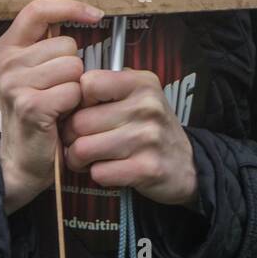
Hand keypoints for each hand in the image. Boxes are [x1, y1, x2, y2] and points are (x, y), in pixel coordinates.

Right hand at [0, 0, 102, 214]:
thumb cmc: (37, 114)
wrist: (20, 162)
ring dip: (75, 87)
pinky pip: (73, 91)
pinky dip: (74, 105)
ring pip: (72, 67)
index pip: (37, 10)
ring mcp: (14, 83)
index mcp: (4, 48)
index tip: (96, 14)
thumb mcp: (33, 73)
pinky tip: (61, 117)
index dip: (69, 7)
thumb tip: (89, 15)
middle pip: (66, 44)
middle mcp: (4, 62)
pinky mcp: (30, 105)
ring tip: (59, 104)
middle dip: (73, 67)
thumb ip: (47, 46)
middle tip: (59, 91)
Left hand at [59, 69, 198, 208]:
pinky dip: (98, 174)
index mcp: (142, 83)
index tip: (86, 110)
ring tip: (89, 157)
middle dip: (71, 136)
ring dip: (80, 158)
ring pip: (84, 149)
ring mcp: (148, 138)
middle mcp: (147, 107)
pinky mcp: (146, 169)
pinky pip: (99, 173)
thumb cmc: (152, 127)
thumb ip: (109, 86)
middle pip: (80, 121)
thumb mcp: (140, 95)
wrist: (187, 165)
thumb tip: (70, 89)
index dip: (79, 100)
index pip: (88, 83)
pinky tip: (108, 169)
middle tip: (79, 141)